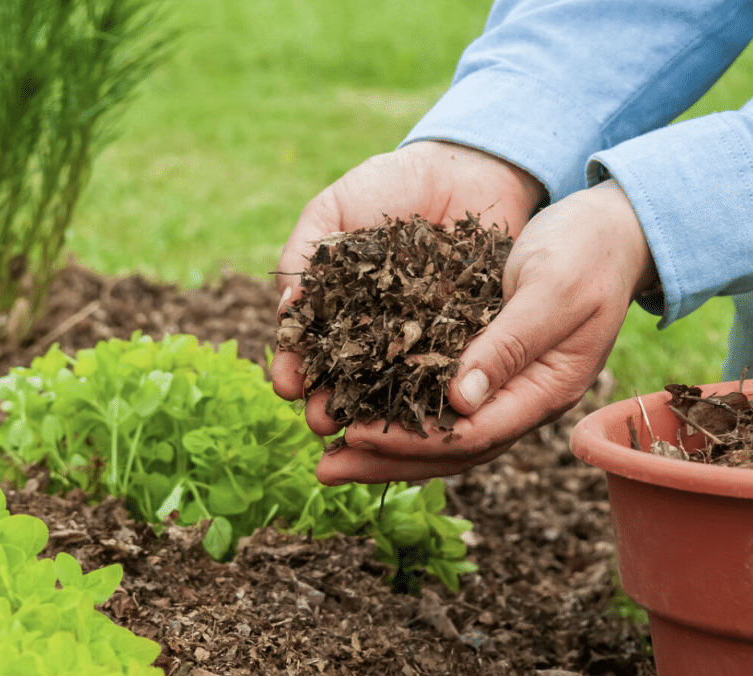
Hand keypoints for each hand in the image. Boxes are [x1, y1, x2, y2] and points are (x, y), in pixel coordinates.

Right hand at [271, 141, 544, 402]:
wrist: (463, 167)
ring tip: (360, 430)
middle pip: (347, 377)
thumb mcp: (334, 209)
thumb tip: (286, 309)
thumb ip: (304, 255)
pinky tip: (421, 408)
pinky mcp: (466, 336)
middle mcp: (376, 332)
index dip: (294, 367)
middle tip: (321, 422)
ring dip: (375, 411)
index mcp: (337, 307)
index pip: (308, 346)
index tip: (286, 385)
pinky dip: (434, 388)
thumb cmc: (390, 184)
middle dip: (330, 402)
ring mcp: (421, 338)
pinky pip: (448, 366)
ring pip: (394, 384)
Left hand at [299, 178, 659, 484]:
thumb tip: (458, 401)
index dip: (411, 441)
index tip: (355, 434)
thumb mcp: (550, 289)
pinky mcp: (488, 363)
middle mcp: (523, 399)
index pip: (471, 435)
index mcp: (545, 389)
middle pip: (450, 450)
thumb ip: (509, 344)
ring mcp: (506, 385)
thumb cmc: (587, 250)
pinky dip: (397, 409)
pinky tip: (357, 406)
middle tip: (325, 469)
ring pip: (441, 432)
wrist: (613, 228)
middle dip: (386, 461)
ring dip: (385, 447)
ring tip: (329, 454)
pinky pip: (437, 401)